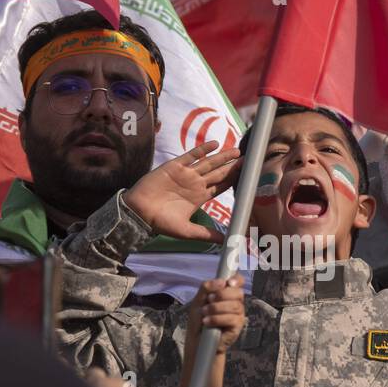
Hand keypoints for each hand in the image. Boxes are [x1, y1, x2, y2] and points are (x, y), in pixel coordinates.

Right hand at [122, 142, 240, 241]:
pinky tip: (215, 144)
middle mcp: (195, 184)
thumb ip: (207, 234)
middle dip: (232, 167)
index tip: (248, 176)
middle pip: (218, 173)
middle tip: (248, 160)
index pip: (220, 187)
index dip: (233, 181)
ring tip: (236, 151)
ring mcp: (186, 174)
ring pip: (208, 163)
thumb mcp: (188, 231)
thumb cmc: (161, 222)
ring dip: (222, 157)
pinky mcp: (175, 166)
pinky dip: (203, 149)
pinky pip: (191, 155)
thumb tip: (227, 242)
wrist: (139, 212)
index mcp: (199, 197)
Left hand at [184, 276, 245, 354]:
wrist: (197, 340)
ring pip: (234, 305)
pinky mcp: (237, 326)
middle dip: (222, 294)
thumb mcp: (198, 300)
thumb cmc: (199, 319)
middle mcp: (235, 302)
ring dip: (216, 308)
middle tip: (209, 300)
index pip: (238, 282)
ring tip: (204, 313)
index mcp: (227, 293)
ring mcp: (238, 315)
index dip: (236, 280)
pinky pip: (232, 318)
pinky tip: (208, 322)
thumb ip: (206, 288)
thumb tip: (221, 281)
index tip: (228, 282)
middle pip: (238, 292)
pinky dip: (217, 318)